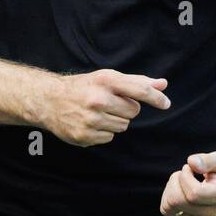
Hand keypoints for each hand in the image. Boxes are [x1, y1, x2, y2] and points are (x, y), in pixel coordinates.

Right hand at [41, 70, 169, 146]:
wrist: (50, 101)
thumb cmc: (84, 87)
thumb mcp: (108, 78)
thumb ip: (137, 82)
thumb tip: (163, 84)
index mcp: (105, 81)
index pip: (140, 91)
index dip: (156, 98)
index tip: (166, 103)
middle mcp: (98, 100)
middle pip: (133, 111)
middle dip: (126, 108)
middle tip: (110, 103)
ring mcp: (90, 120)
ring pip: (123, 126)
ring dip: (115, 121)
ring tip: (98, 112)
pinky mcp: (84, 136)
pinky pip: (109, 137)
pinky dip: (104, 132)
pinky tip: (90, 123)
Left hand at [160, 150, 215, 215]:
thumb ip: (208, 160)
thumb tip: (191, 162)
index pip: (193, 194)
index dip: (185, 176)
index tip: (190, 166)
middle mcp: (209, 212)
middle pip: (177, 201)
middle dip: (176, 181)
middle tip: (187, 171)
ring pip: (169, 207)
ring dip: (171, 188)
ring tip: (185, 179)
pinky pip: (167, 211)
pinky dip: (169, 196)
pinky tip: (181, 188)